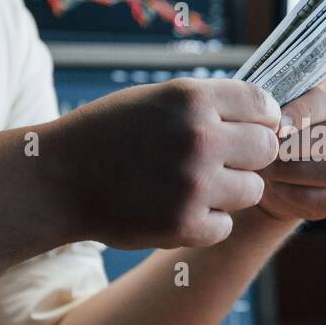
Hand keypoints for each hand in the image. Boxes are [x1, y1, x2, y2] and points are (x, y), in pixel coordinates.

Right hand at [46, 77, 280, 248]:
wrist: (58, 178)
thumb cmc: (109, 133)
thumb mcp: (156, 98)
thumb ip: (209, 104)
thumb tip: (267, 115)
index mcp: (192, 98)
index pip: (264, 105)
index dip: (260, 118)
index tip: (248, 128)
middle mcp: (200, 138)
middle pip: (267, 148)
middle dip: (250, 155)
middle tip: (222, 161)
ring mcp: (194, 184)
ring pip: (253, 190)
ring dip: (232, 191)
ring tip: (196, 186)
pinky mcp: (185, 225)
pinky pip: (225, 226)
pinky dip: (207, 222)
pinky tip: (178, 209)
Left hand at [254, 74, 325, 223]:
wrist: (286, 171)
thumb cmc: (287, 130)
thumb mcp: (285, 110)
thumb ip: (283, 106)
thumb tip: (277, 121)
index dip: (305, 111)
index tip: (278, 124)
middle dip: (296, 145)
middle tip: (268, 151)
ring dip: (294, 172)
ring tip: (269, 170)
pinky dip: (298, 196)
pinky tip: (279, 188)